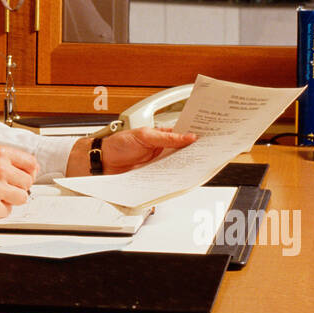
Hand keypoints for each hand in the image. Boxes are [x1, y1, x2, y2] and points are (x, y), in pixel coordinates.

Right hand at [0, 145, 38, 219]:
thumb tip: (28, 168)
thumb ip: (4, 159)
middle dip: (18, 187)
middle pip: (28, 182)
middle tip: (1, 188)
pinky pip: (7, 211)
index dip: (28, 172)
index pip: (31, 163)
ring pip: (22, 198)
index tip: (23, 176)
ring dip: (10, 199)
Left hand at [65, 127, 196, 176]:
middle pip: (184, 151)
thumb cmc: (118, 144)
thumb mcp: (144, 136)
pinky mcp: (154, 176)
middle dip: (195, 152)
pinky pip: (168, 177)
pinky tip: (181, 178)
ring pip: (178, 166)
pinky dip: (174, 178)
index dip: (196, 134)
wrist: (103, 161)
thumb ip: (167, 137)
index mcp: (161, 135)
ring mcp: (159, 163)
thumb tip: (188, 136)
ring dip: (186, 166)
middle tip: (209, 152)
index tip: (210, 135)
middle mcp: (162, 149)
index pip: (183, 134)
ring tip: (198, 166)